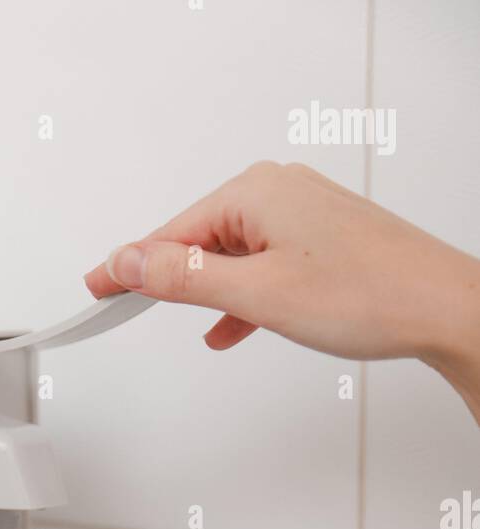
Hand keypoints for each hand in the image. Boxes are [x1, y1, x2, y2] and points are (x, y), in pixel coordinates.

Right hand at [85, 162, 479, 419]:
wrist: (441, 308)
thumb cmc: (366, 294)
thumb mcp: (255, 293)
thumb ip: (183, 278)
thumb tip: (127, 261)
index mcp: (254, 193)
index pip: (168, 233)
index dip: (126, 267)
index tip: (94, 289)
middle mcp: (277, 193)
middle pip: (198, 239)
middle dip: (165, 276)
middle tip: (120, 305)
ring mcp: (303, 216)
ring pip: (232, 257)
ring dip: (207, 293)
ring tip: (180, 326)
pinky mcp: (322, 241)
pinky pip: (262, 266)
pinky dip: (241, 296)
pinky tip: (230, 327)